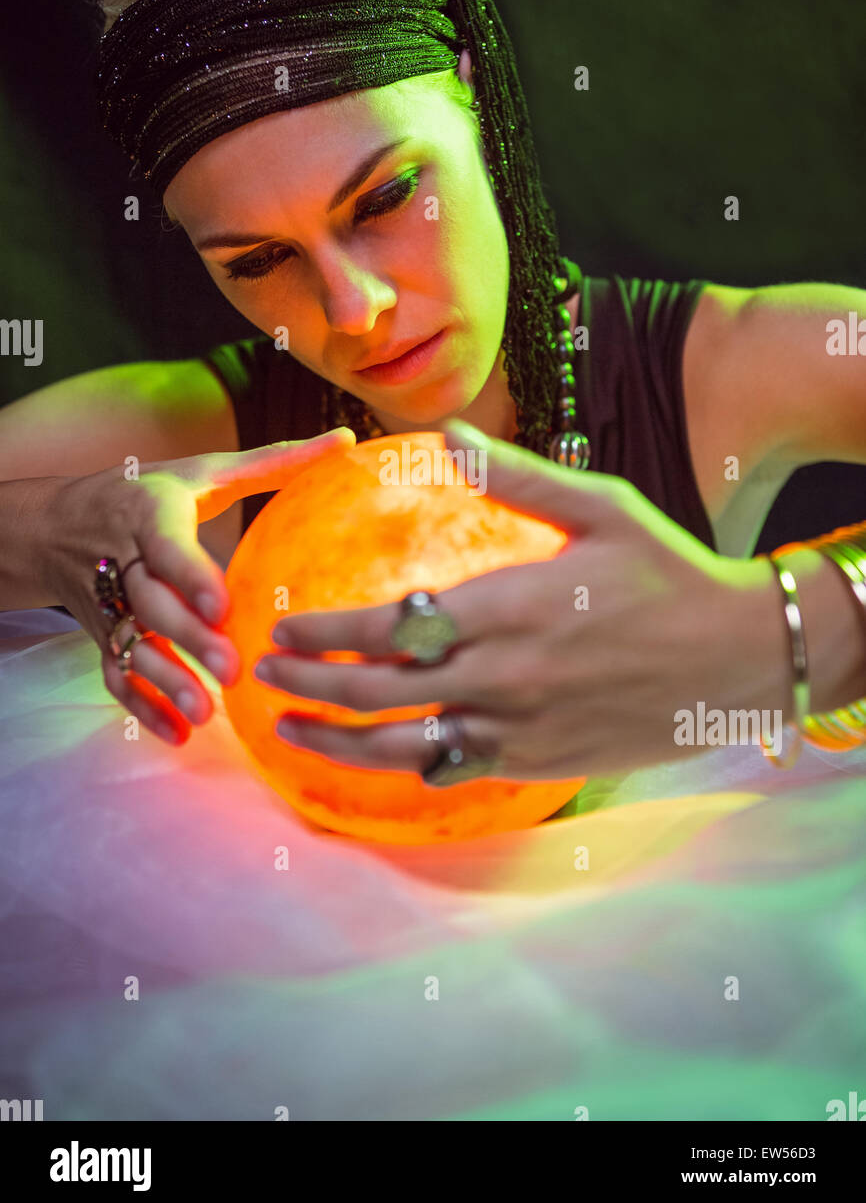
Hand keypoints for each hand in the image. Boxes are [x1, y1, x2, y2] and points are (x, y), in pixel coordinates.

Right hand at [44, 429, 355, 745]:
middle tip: (231, 669)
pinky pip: (115, 675)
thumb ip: (274, 462)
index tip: (224, 605)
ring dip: (165, 680)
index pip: (165, 546)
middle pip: (150, 605)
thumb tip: (346, 441)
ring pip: (131, 646)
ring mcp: (109, 605)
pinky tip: (180, 734)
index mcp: (148, 513)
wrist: (55, 526)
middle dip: (187, 638)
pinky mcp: (102, 636)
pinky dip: (142, 706)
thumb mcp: (202, 471)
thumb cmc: (146, 493)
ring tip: (205, 714)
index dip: (191, 576)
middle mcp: (122, 561)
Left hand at [255, 421, 782, 778]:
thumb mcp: (602, 508)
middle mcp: (505, 675)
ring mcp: (520, 728)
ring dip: (335, 741)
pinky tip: (376, 757)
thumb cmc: (669, 573)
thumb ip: (519, 476)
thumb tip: (450, 432)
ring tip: (289, 729)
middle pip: (380, 692)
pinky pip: (454, 770)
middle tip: (264, 674)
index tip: (285, 625)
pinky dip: (405, 767)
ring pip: (404, 747)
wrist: (739, 656)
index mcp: (510, 607)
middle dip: (309, 686)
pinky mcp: (539, 762)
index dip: (326, 632)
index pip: (391, 627)